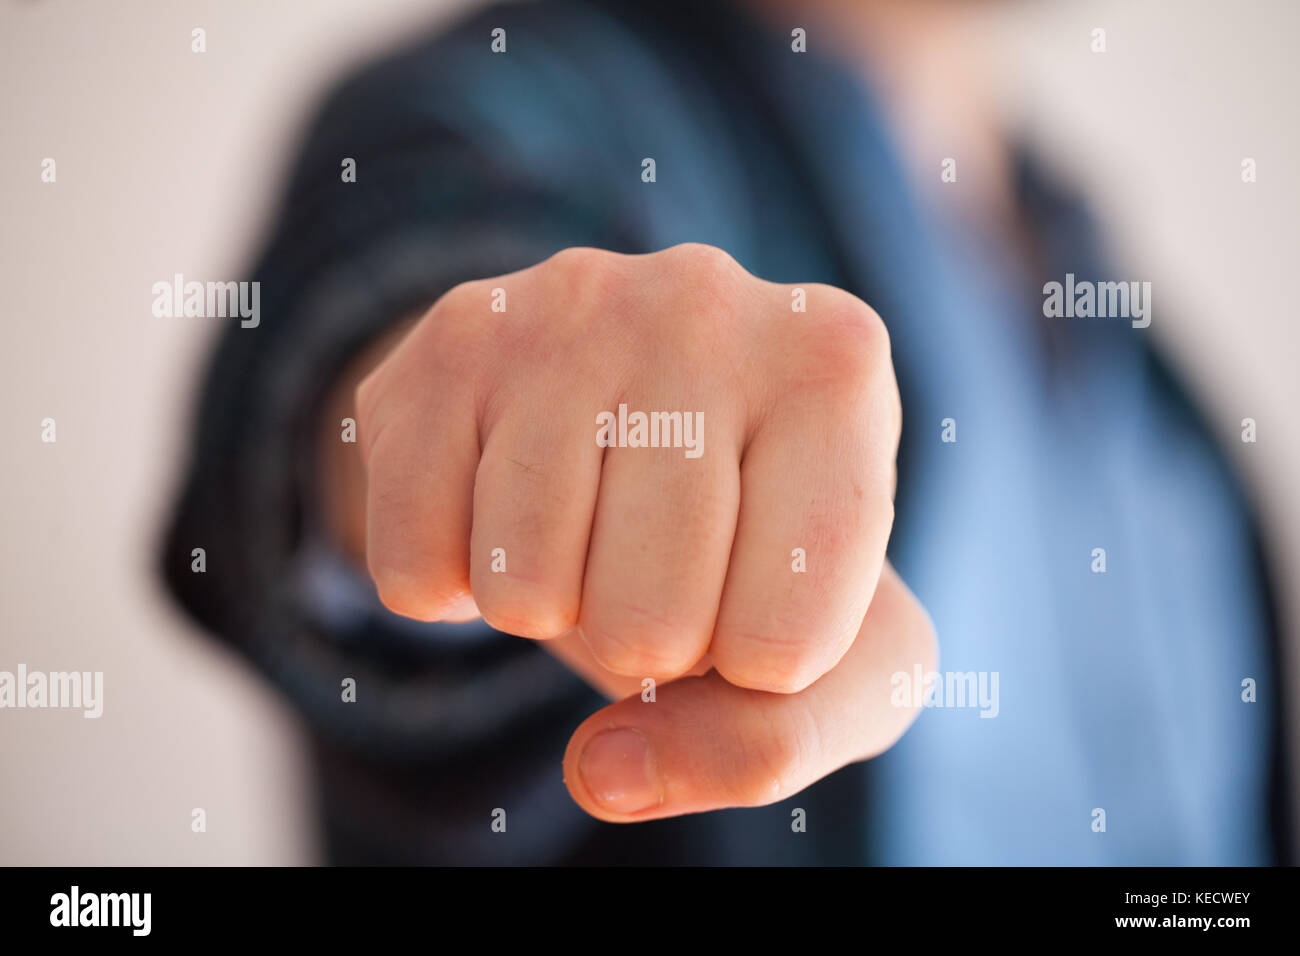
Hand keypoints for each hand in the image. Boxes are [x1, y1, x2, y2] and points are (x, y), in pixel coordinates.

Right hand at [344, 243, 935, 820]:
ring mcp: (564, 307)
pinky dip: (450, 585)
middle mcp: (705, 300)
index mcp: (834, 364)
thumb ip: (770, 746)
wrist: (632, 425)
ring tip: (587, 528)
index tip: (759, 591)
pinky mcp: (447, 343)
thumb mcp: (834, 659)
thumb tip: (604, 770)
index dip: (756, 668)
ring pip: (522, 590)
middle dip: (649, 641)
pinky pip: (413, 564)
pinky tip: (502, 510)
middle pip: (650, 622)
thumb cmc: (755, 546)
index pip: (784, 646)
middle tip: (660, 563)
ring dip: (551, 606)